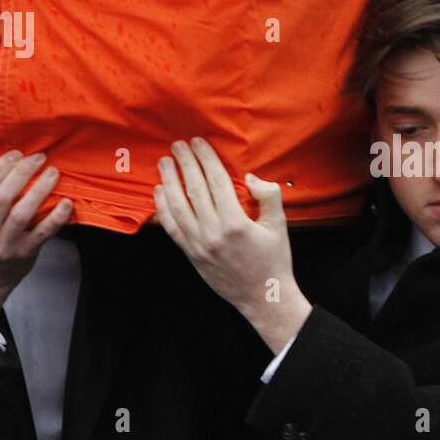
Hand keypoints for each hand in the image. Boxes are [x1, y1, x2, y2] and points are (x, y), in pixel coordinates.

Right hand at [0, 150, 72, 322]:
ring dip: (40, 190)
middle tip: (38, 158)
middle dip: (22, 174)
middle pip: (2, 199)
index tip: (15, 154)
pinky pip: (42, 233)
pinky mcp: (24, 254)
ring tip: (53, 172)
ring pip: (22, 214)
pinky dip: (56, 217)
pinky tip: (66, 202)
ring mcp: (4, 247)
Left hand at [153, 137, 309, 353]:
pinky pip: (171, 227)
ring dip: (169, 181)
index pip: (216, 181)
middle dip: (185, 163)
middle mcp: (213, 232)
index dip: (206, 159)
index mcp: (236, 222)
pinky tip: (159, 192)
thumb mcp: (279, 225)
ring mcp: (198, 244)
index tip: (198, 143)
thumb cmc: (274, 259)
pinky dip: (162, 208)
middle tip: (178, 146)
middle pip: (193, 189)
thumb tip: (249, 177)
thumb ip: (268, 196)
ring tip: (165, 163)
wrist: (262, 296)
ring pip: (177, 206)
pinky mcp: (191, 254)